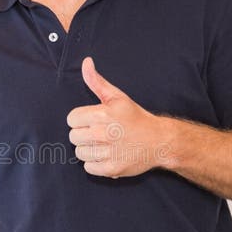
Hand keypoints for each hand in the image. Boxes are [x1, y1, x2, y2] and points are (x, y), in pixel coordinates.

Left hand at [67, 56, 171, 177]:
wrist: (159, 141)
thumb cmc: (136, 118)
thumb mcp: (118, 97)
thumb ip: (97, 81)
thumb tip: (86, 62)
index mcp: (102, 114)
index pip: (71, 119)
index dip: (81, 119)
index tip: (93, 121)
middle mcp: (104, 133)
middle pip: (73, 137)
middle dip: (84, 134)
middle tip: (100, 133)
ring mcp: (108, 153)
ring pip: (80, 153)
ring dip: (89, 150)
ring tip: (104, 145)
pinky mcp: (112, 169)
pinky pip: (88, 168)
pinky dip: (96, 164)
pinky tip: (107, 156)